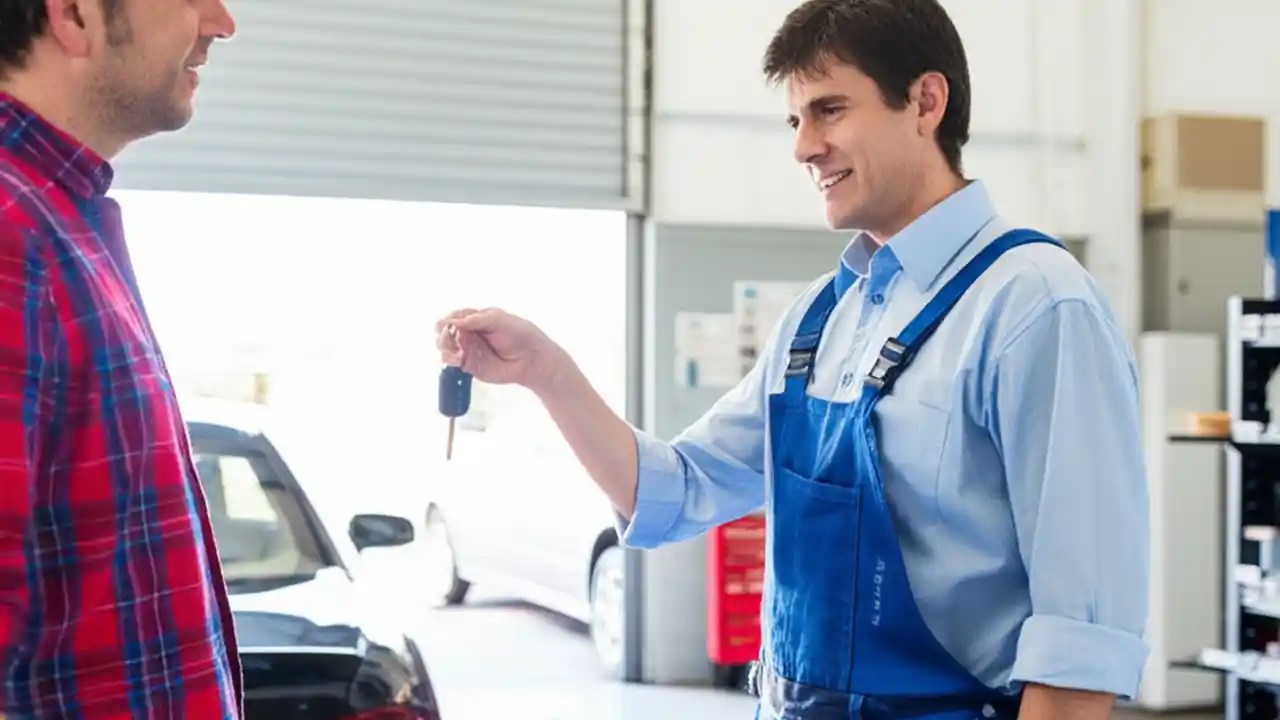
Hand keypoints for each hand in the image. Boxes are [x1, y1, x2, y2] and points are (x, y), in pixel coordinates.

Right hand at [435, 308, 568, 393]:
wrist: (532, 359)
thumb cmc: (521, 335)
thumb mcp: (499, 320)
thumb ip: (476, 320)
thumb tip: (454, 322)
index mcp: (476, 318)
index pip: (455, 316)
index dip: (449, 318)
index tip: (450, 323)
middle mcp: (470, 333)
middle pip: (444, 330)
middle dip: (443, 332)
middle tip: (448, 334)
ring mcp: (468, 349)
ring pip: (444, 346)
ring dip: (443, 345)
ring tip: (452, 347)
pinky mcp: (469, 365)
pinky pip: (451, 362)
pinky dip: (449, 359)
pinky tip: (456, 358)